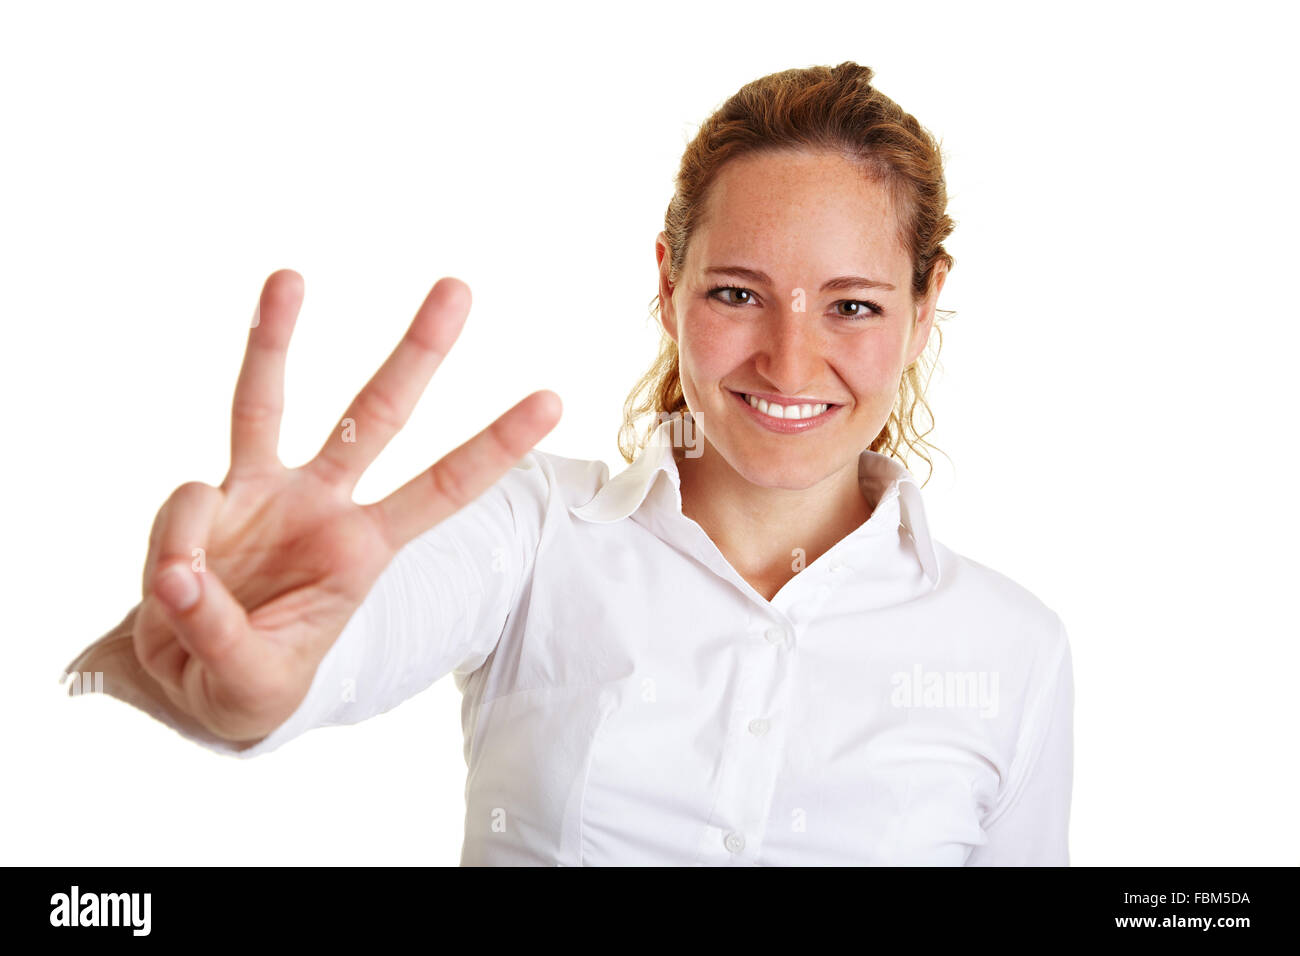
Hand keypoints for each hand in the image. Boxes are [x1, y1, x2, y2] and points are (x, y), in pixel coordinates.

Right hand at [133, 270, 560, 743]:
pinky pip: (190, 485)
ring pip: (272, 402)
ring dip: (279, 337)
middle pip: (379, 415)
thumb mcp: (249, 685)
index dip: (493, 444)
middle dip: (419, 353)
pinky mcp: (210, 499)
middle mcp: (323, 506)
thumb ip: (218, 631)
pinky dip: (180, 520)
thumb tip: (180, 575)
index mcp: (363, 552)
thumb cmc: (244, 684)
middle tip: (458, 286)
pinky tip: (176, 571)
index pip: (445, 489)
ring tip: (290, 277)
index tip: (553, 399)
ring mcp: (267, 492)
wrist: (186, 679)